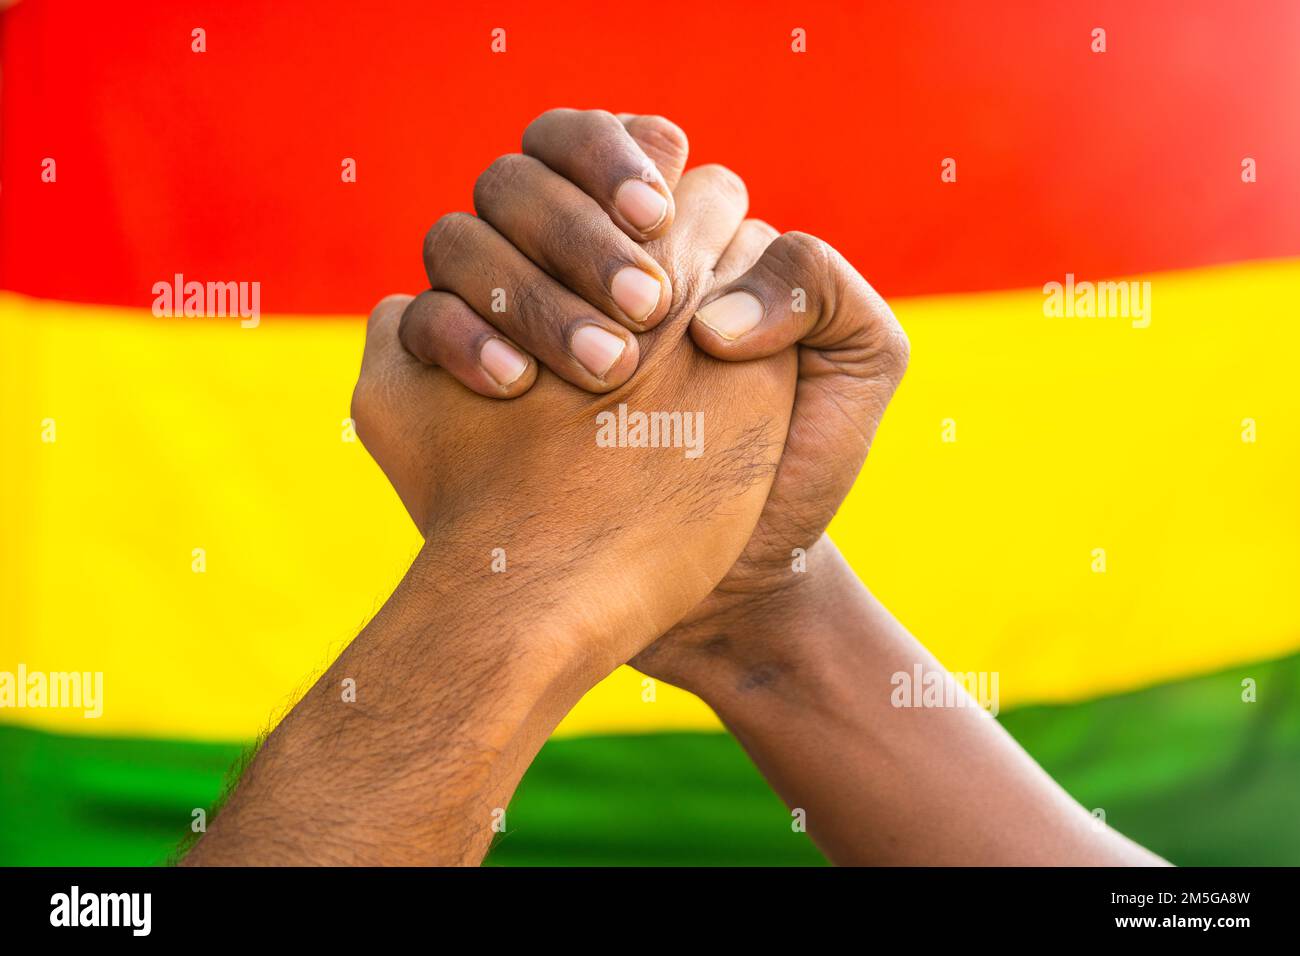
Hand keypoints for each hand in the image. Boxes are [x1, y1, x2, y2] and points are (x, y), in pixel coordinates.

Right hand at [390, 109, 909, 694]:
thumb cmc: (792, 476)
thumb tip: (710, 303)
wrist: (726, 592)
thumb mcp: (852, 370)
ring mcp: (510, 328)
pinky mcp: (460, 389)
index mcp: (667, 247)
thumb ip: (818, 283)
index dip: (617, 165)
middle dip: (571, 230)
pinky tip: (509, 388)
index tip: (655, 221)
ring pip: (459, 241)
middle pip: (519, 183)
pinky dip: (452, 339)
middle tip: (644, 308)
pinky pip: (414, 326)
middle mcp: (574, 275)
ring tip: (599, 368)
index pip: (606, 148)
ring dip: (520, 288)